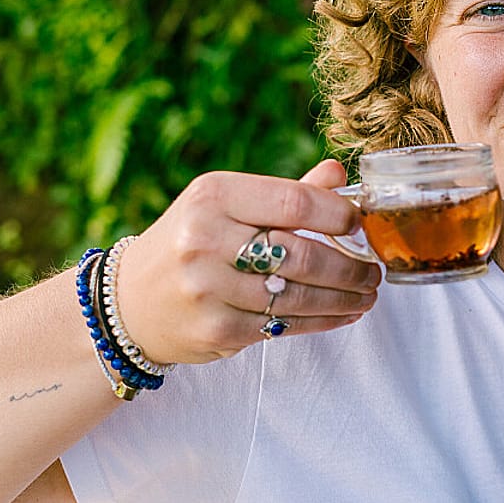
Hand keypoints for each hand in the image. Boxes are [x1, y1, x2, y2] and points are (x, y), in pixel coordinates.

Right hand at [113, 159, 379, 364]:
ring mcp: (208, 288)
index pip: (295, 202)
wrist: (130, 302)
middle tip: (373, 271)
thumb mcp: (227, 205)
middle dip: (350, 266)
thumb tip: (339, 174)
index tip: (360, 225)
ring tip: (366, 293)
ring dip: (344, 298)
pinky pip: (284, 325)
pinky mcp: (216, 329)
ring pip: (298, 295)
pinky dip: (322, 321)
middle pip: (302, 254)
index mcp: (214, 195)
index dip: (339, 215)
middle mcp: (205, 239)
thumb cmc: (193, 242)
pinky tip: (342, 314)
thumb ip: (287, 193)